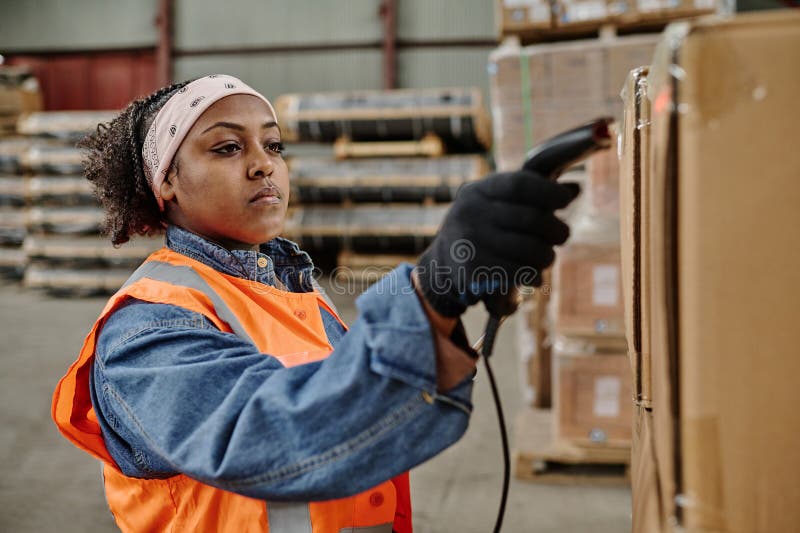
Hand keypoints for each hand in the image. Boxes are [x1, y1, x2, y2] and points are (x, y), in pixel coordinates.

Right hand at [415, 170, 579, 316]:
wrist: (443, 264)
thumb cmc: (481, 228)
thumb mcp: (496, 204)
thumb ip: (531, 195)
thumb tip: (575, 189)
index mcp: (479, 191)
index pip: (520, 185)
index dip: (548, 192)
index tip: (565, 200)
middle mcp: (471, 213)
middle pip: (530, 219)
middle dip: (555, 229)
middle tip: (563, 235)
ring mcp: (470, 241)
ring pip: (528, 249)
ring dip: (546, 256)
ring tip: (547, 257)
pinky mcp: (472, 269)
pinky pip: (516, 272)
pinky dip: (532, 275)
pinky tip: (535, 276)